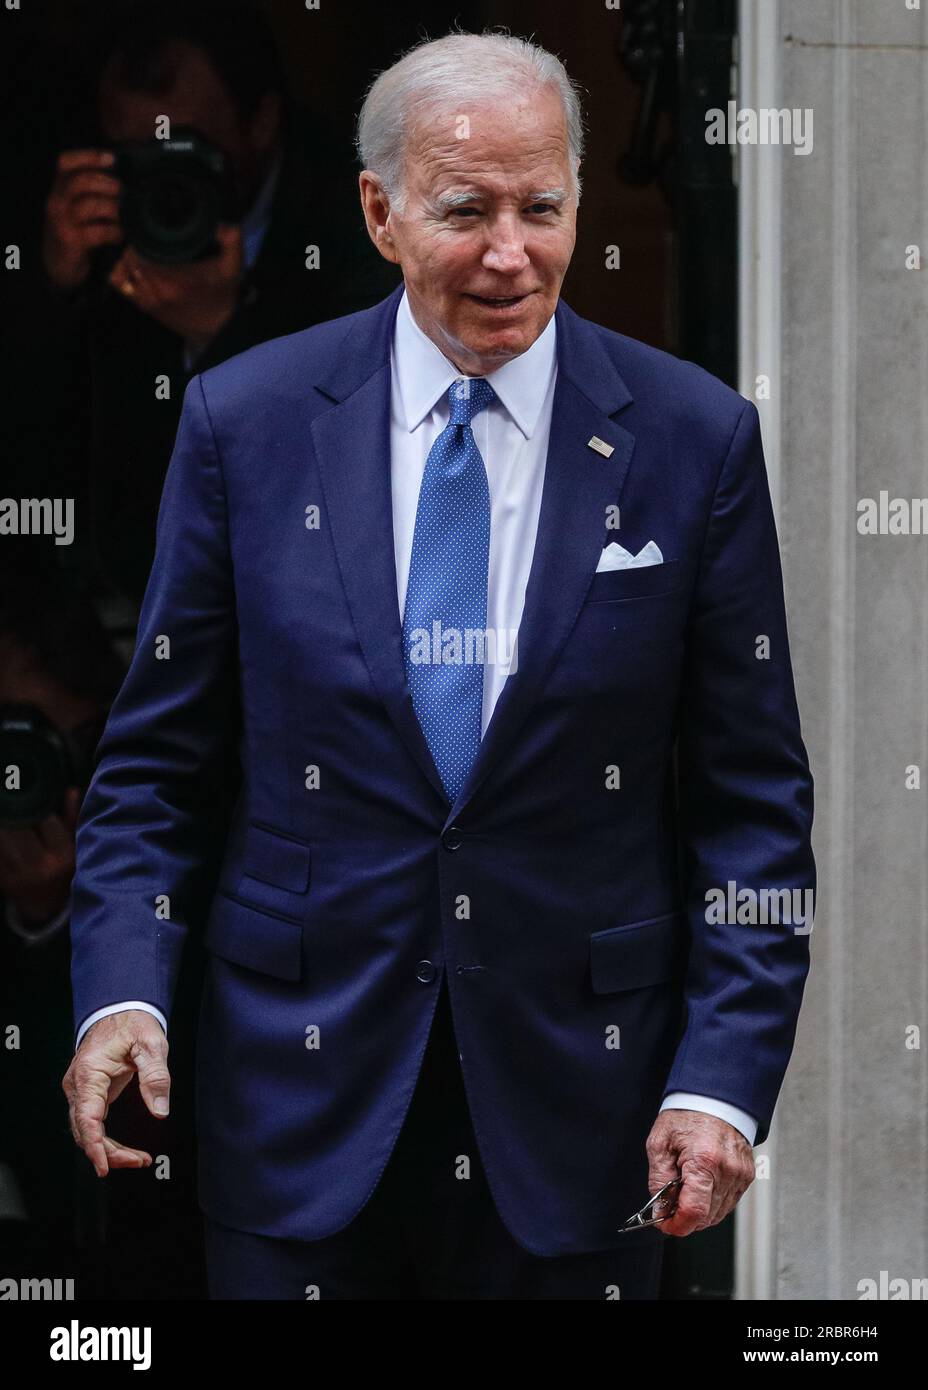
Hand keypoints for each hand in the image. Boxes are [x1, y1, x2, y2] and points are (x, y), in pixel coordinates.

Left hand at [0, 786, 79, 924]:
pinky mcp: (3, 879)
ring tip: (7, 813)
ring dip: (5, 824)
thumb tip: (72, 791)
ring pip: (4, 839)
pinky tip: (5, 831)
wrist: (46, 904)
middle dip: (16, 812)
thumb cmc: (63, 868)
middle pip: (21, 827)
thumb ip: (73, 817)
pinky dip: (1, 840)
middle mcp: (41, 865)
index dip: (39, 807)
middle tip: (12, 799)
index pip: (47, 821)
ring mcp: (19, 874)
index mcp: (63, 855)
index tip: (33, 796)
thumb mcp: (75, 845)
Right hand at [42, 149, 122, 291]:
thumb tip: (126, 178)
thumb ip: (91, 191)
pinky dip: (114, 232)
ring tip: (125, 214)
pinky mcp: (71, 241)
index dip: (88, 156)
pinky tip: (120, 234)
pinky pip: (98, 232)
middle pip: (80, 181)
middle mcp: (56, 202)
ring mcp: (62, 222)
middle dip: (107, 184)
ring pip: (90, 206)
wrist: (59, 264)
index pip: (65, 163)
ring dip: (114, 208)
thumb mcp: (76, 206)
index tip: (112, 159)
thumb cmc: (76, 230)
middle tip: (124, 191)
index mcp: (58, 188)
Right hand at [62, 1010, 170, 1177]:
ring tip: (138, 1158)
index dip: (95, 1146)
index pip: (87, 1118)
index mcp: (89, 1073)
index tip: (104, 1167)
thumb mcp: (151, 1044)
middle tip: (140, 1161)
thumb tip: (160, 1111)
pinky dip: (106, 1140)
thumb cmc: (133, 1023)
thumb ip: (156, 1076)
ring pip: (86, 1131)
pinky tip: (126, 1149)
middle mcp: (78, 1085)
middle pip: (85, 1131)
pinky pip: (92, 1124)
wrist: (119, 1009)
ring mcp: (80, 1090)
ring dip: (108, 1149)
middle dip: (109, 1153)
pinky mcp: (87, 1093)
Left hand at [107, 224, 243, 353]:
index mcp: (177, 280)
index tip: (148, 229)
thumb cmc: (223, 293)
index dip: (140, 237)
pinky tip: (135, 265)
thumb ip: (232, 240)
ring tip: (139, 249)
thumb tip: (220, 223)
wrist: (217, 327)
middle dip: (133, 245)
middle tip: (143, 235)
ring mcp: (149, 301)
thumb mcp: (233, 265)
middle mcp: (159, 292)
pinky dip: (123, 272)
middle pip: (129, 259)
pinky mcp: (145, 307)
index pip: (141, 252)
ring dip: (127, 258)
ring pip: (123, 271)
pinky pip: (121, 285)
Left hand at [644, 1108, 754, 1235]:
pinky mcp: (747, 1176)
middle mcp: (727, 1171)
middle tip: (670, 1204)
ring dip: (699, 1211)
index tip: (666, 1224)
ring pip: (718, 1214)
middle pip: (706, 1217)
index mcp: (704, 1161)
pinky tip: (701, 1185)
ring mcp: (740, 1174)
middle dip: (685, 1217)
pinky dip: (712, 1202)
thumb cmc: (686, 1116)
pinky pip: (728, 1202)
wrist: (713, 1097)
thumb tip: (661, 1210)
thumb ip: (658, 1180)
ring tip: (685, 1188)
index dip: (677, 1225)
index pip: (694, 1211)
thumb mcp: (660, 1143)